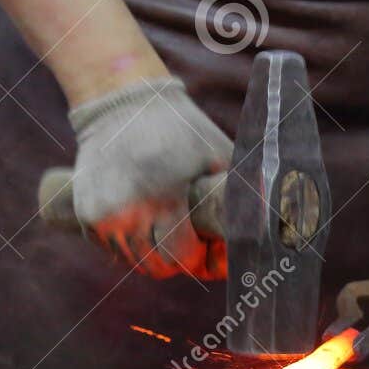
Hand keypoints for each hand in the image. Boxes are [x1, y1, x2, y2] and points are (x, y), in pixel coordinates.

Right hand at [68, 77, 230, 278]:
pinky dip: (130, 245)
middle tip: (192, 240)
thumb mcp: (219, 154)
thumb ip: (245, 191)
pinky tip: (144, 223)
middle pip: (158, 267)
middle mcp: (127, 210)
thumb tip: (283, 223)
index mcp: (162, 195)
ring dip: (154, 255)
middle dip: (180, 261)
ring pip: (134, 262)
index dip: (202, 259)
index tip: (210, 246)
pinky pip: (113, 249)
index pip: (182, 257)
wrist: (121, 102)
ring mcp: (101, 214)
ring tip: (168, 229)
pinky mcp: (85, 213)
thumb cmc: (181, 129)